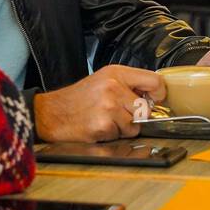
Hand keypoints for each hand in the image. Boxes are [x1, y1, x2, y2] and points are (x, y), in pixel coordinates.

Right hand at [32, 65, 164, 141]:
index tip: (154, 100)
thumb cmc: (78, 99)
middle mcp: (114, 87)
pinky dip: (111, 135)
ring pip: (135, 125)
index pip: (155, 81)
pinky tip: (97, 126)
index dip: (159, 94)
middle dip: (135, 116)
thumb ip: (128, 84)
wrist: (50, 113)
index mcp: (116, 73)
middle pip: (146, 109)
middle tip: (117, 113)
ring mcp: (108, 107)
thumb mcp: (103, 80)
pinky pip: (120, 136)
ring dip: (122, 128)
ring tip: (104, 119)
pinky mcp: (103, 125)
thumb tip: (154, 97)